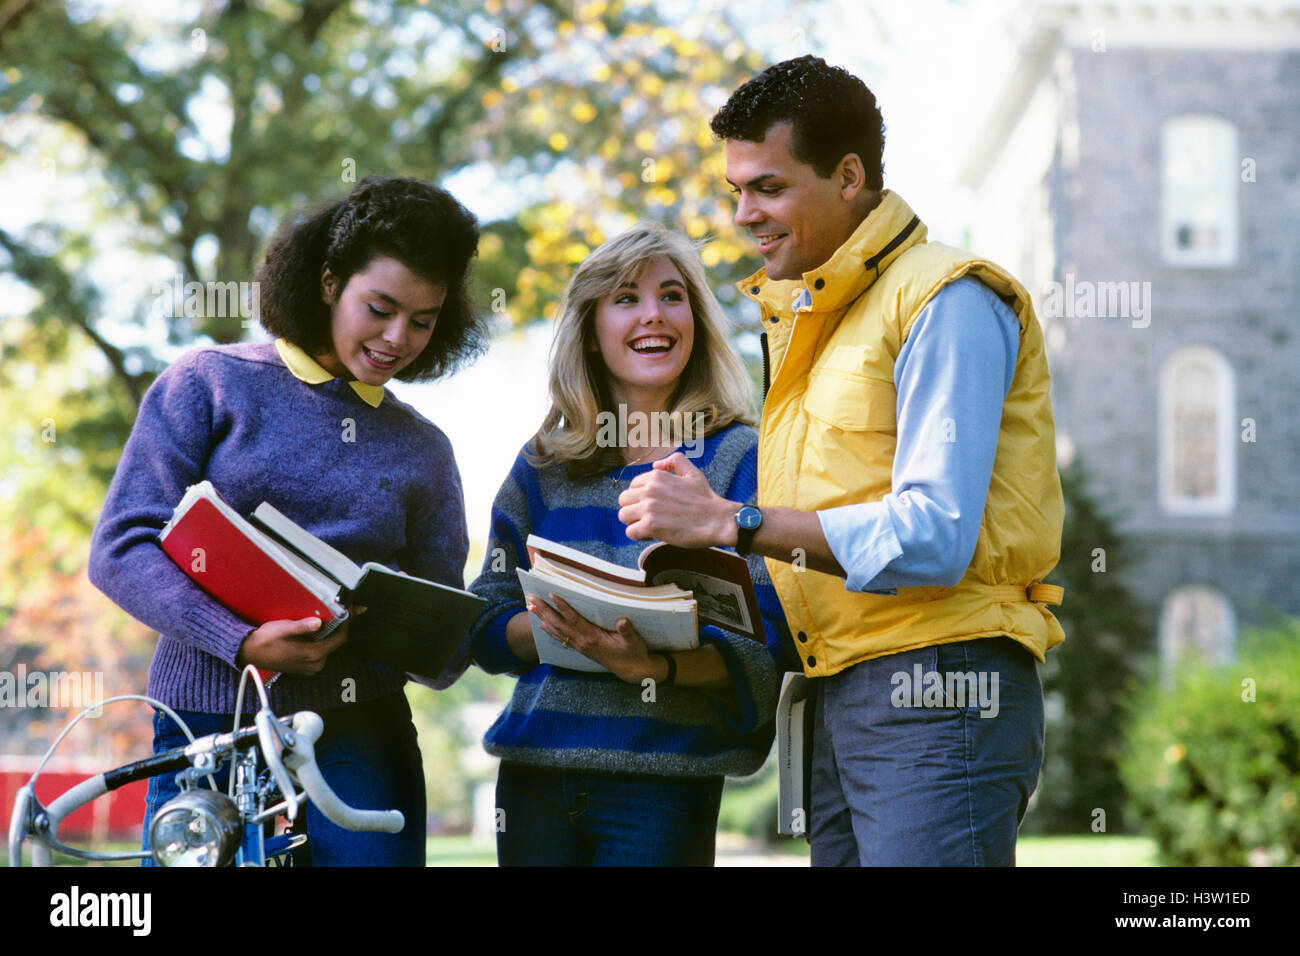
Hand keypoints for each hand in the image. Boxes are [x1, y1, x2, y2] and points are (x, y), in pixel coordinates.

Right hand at [235, 606, 361, 674]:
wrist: (249, 652)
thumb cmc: (265, 640)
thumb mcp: (284, 629)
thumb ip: (302, 627)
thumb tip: (318, 623)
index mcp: (313, 655)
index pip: (340, 638)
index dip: (346, 623)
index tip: (349, 610)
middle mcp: (315, 664)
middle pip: (336, 642)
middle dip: (339, 625)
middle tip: (342, 609)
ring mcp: (311, 666)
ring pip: (328, 645)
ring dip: (330, 631)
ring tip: (330, 616)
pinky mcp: (306, 665)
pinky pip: (320, 650)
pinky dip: (322, 639)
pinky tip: (317, 628)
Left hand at [527, 594, 660, 683]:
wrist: (631, 670)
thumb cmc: (633, 652)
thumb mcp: (634, 641)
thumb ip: (627, 631)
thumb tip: (622, 620)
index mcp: (594, 638)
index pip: (575, 620)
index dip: (563, 608)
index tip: (552, 595)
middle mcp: (583, 642)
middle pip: (560, 625)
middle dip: (545, 611)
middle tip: (531, 599)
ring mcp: (581, 646)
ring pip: (558, 631)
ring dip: (543, 618)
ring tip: (530, 608)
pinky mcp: (581, 648)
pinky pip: (562, 638)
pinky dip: (550, 630)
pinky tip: (542, 624)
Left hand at [617, 452, 736, 547]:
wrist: (717, 520)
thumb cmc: (706, 499)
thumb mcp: (693, 472)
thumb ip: (675, 462)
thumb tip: (655, 465)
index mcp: (656, 476)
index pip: (632, 486)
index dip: (641, 498)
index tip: (654, 506)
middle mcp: (649, 489)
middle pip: (623, 500)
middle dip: (634, 509)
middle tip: (650, 517)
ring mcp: (648, 508)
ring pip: (623, 516)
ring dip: (635, 523)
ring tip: (650, 526)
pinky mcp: (650, 525)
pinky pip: (630, 532)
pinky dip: (639, 536)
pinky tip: (653, 535)